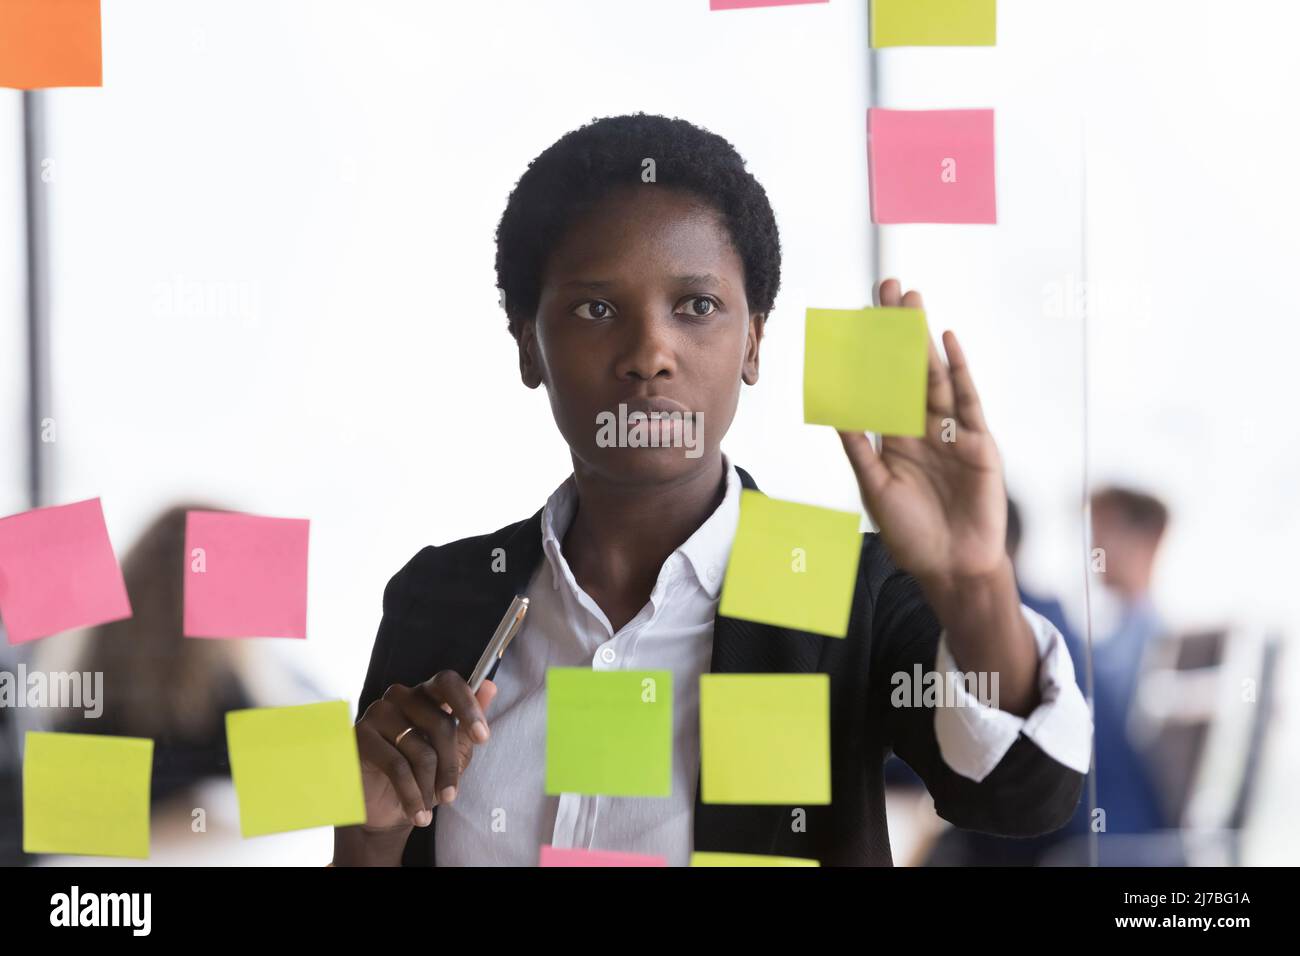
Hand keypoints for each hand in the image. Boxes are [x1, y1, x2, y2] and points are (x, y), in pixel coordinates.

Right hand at [354, 672, 496, 832]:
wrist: (385, 811)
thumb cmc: (422, 776)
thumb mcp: (454, 753)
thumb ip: (470, 723)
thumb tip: (490, 686)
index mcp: (425, 694)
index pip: (448, 682)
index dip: (468, 707)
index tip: (483, 737)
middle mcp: (400, 696)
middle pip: (440, 722)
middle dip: (450, 765)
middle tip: (450, 796)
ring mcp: (378, 713)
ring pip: (420, 748)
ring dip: (429, 786)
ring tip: (429, 807)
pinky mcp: (359, 736)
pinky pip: (397, 766)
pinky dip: (412, 795)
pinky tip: (417, 814)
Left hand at [838, 279, 1008, 586]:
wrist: (951, 566)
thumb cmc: (911, 534)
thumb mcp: (874, 488)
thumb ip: (858, 449)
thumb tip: (832, 412)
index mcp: (894, 437)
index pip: (879, 383)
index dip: (868, 350)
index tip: (855, 315)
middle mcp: (923, 427)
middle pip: (907, 367)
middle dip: (896, 328)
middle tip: (885, 285)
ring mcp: (952, 432)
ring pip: (934, 374)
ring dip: (922, 337)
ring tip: (911, 300)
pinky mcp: (979, 443)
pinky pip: (968, 400)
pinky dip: (959, 369)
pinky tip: (947, 340)